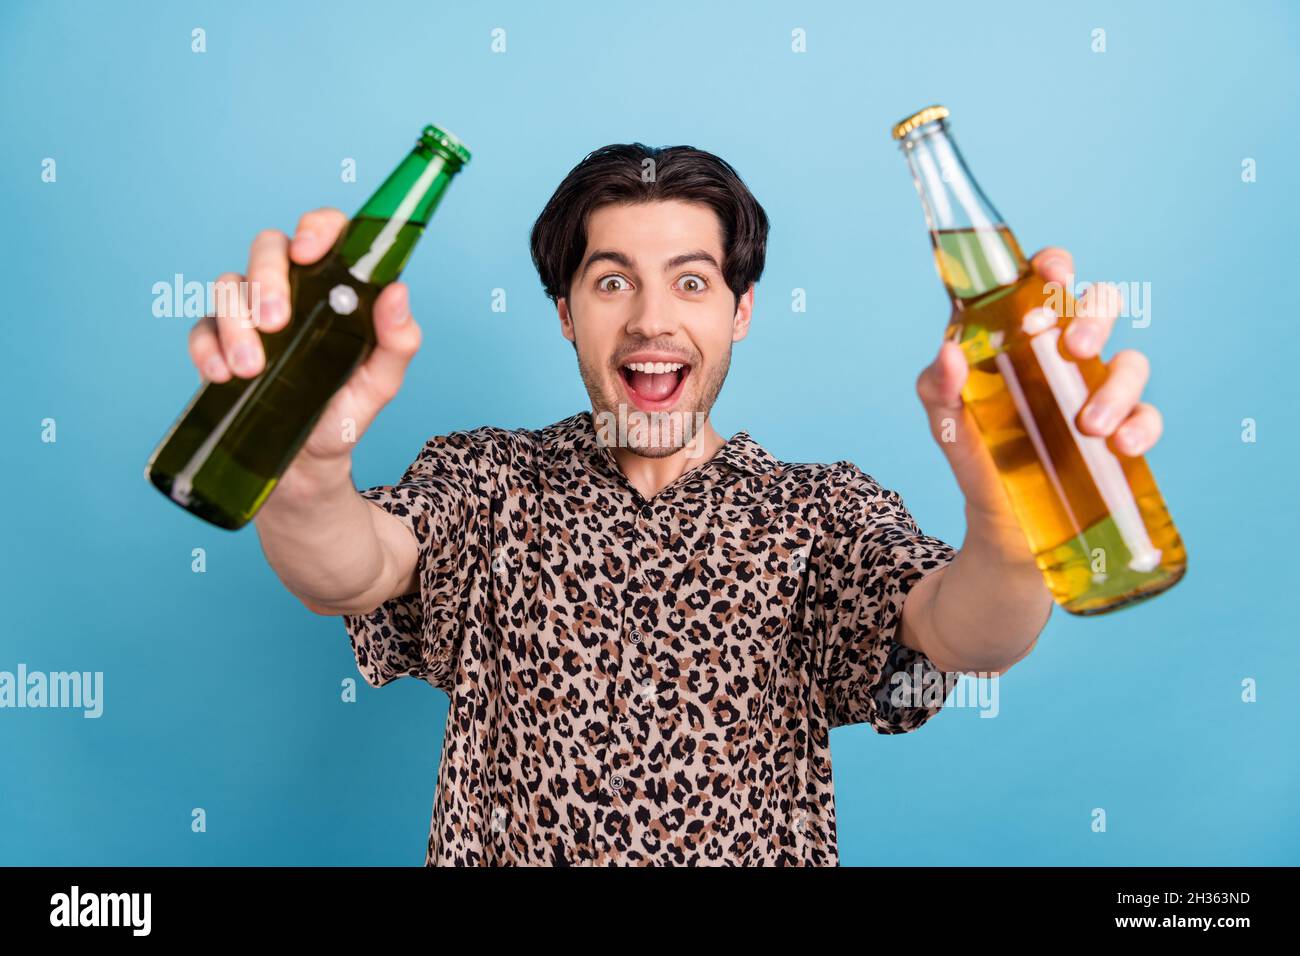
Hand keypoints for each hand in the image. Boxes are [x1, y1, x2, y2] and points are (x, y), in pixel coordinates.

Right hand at [185, 208, 422, 489]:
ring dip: (235, 322)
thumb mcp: (381, 382)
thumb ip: (397, 341)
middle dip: (266, 278)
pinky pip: (201, 329)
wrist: (308, 463)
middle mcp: (290, 292)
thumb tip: (397, 292)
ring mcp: (250, 316)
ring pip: (228, 286)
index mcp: (332, 288)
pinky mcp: (220, 345)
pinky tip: (222, 375)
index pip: (325, 234)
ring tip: (252, 368)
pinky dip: (206, 348)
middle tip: (275, 322)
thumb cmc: (346, 411)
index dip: (315, 229)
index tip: (309, 252)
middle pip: (267, 248)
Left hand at [915, 246, 1162, 534]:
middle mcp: (1067, 359)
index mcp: (1024, 341)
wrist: (1001, 531)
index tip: (1054, 273)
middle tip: (1074, 347)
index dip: (1054, 267)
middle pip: (1100, 308)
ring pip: (1132, 364)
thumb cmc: (976, 460)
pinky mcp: (1122, 437)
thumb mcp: (948, 424)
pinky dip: (1142, 427)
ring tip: (1088, 425)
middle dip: (1096, 317)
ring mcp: (1099, 395)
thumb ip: (938, 388)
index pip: (1045, 286)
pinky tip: (1120, 445)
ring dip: (1119, 386)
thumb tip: (948, 352)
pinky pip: (1148, 419)